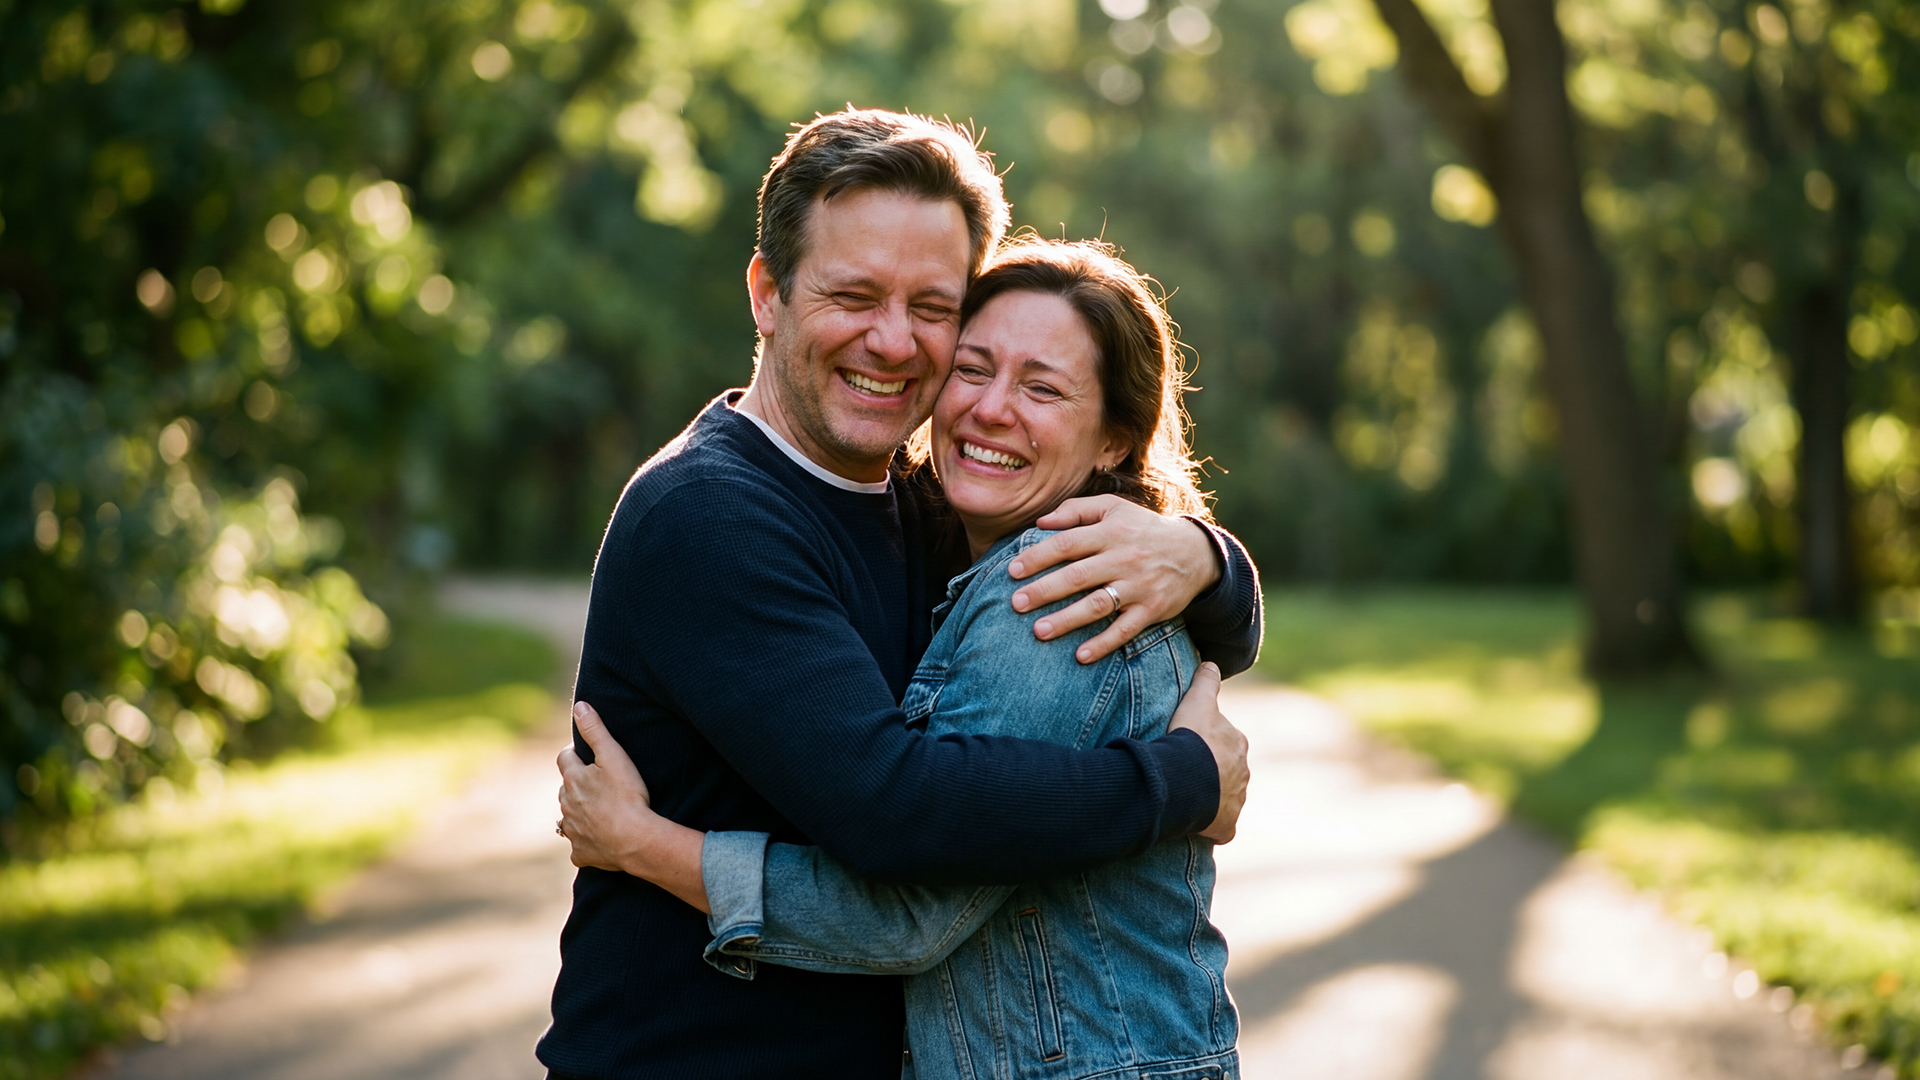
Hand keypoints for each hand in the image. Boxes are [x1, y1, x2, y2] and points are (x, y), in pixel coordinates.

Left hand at [557, 700, 655, 872]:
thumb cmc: (627, 796)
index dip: (573, 753)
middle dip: (577, 784)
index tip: (585, 754)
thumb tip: (579, 706)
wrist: (635, 840)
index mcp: (573, 779)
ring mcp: (572, 830)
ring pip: (569, 817)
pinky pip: (578, 846)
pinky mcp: (580, 853)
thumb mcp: (614, 756)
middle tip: (598, 784)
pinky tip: (598, 840)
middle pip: (566, 788)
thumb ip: (595, 730)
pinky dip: (585, 841)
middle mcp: (566, 804)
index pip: (564, 758)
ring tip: (599, 810)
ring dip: (579, 812)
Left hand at [1010, 495, 1221, 663]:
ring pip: (1098, 604)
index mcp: (1111, 531)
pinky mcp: (1152, 610)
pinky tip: (1080, 656)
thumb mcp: (1115, 508)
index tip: (1012, 571)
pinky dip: (1104, 643)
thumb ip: (1077, 510)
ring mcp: (1139, 585)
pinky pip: (1125, 629)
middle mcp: (1124, 558)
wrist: (1195, 552)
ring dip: (1067, 619)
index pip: (1068, 543)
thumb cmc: (1142, 529)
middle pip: (1078, 575)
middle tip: (1015, 604)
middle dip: (1044, 590)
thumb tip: (1041, 521)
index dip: (1038, 557)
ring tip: (1039, 631)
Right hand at [1168, 663, 1246, 843]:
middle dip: (1211, 773)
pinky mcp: (1227, 826)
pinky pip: (1221, 827)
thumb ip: (1206, 681)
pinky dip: (1212, 827)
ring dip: (1210, 799)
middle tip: (1185, 772)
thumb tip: (1212, 662)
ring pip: (1223, 799)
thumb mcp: (1197, 702)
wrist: (1184, 778)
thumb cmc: (1190, 738)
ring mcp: (1236, 801)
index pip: (1224, 742)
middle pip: (1226, 771)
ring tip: (1186, 797)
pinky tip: (1196, 824)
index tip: (1187, 747)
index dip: (1205, 744)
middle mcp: (1243, 773)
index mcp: (1237, 744)